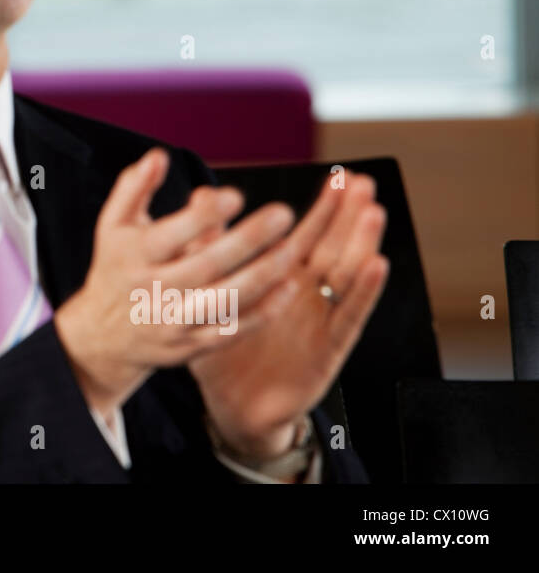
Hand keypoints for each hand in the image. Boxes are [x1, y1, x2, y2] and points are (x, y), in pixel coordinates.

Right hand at [54, 147, 306, 415]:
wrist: (103, 335)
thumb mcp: (113, 224)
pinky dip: (261, 313)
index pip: (171, 235)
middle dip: (246, 240)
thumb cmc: (116, 265)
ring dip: (262, 275)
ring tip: (292, 248)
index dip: (203, 216)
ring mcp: (174, 321)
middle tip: (283, 213)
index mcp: (135, 255)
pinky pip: (231, 330)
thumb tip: (159, 155)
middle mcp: (155, 290)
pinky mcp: (191, 345)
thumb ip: (134, 187)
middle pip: (206, 266)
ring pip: (224, 300)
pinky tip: (287, 287)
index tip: (235, 195)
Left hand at [188, 172, 388, 459]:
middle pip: (334, 248)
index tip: (342, 177)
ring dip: (361, 244)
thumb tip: (204, 196)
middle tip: (364, 184)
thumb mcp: (211, 291)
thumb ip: (210, 245)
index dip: (326, 207)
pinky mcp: (328, 351)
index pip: (308, 235)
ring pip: (346, 277)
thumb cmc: (224, 347)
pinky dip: (363, 293)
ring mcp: (321, 321)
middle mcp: (307, 296)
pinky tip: (375, 266)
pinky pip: (348, 318)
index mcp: (281, 279)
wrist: (231, 404)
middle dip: (350, 216)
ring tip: (373, 213)